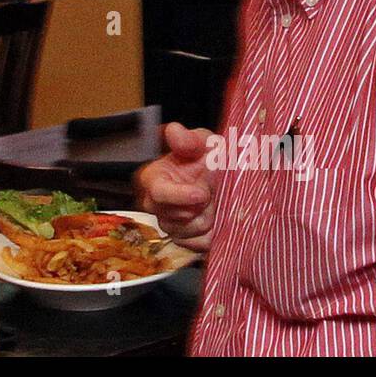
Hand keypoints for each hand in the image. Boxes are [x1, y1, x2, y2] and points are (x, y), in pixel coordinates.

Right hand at [134, 122, 216, 251]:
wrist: (222, 178)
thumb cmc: (207, 157)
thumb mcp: (203, 142)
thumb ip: (188, 139)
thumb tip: (175, 132)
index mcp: (153, 179)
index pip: (159, 193)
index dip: (181, 196)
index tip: (202, 193)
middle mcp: (155, 205)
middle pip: (175, 217)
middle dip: (199, 206)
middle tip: (212, 190)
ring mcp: (169, 224)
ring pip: (190, 232)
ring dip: (208, 218)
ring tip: (213, 201)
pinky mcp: (184, 241)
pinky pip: (200, 244)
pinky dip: (213, 233)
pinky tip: (216, 217)